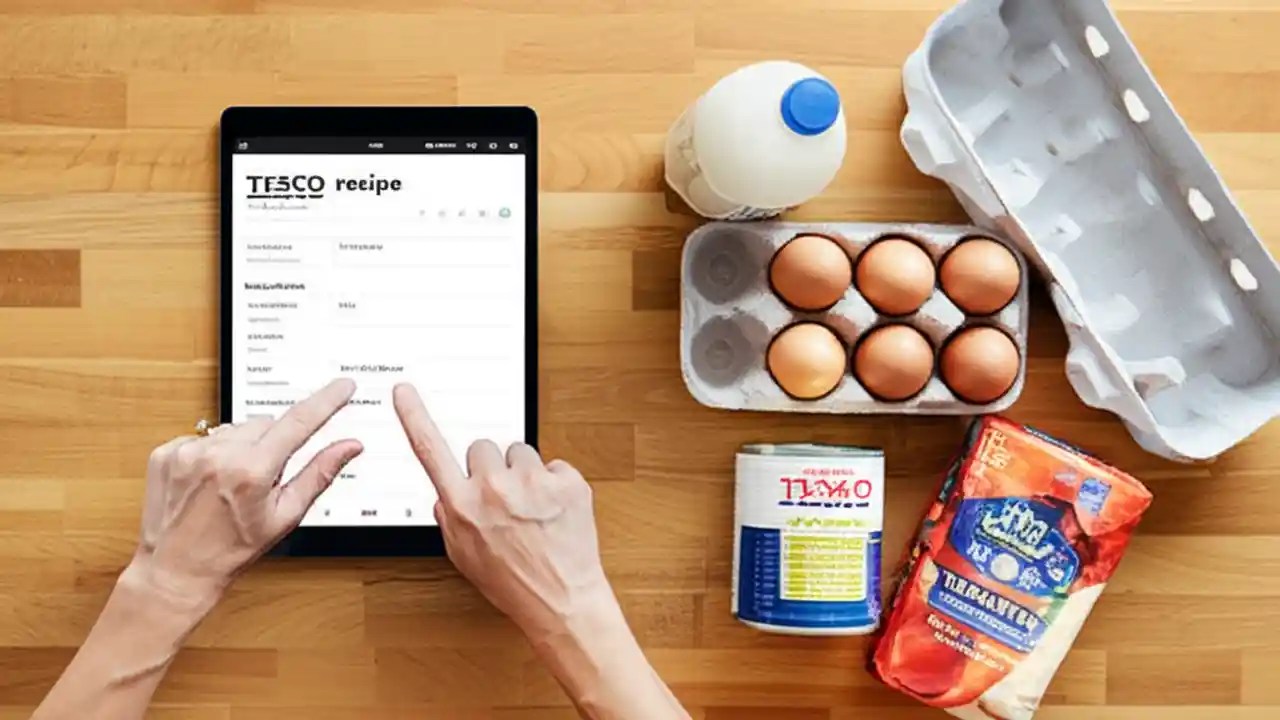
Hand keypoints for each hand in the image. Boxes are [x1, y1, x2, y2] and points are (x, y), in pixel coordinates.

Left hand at [126, 378, 363, 609]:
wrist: (178, 569)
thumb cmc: (231, 549)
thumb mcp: (285, 515)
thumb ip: (319, 474)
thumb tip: (349, 447)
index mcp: (251, 472)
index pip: (299, 422)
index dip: (326, 401)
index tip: (341, 387)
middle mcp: (218, 455)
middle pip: (266, 423)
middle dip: (273, 443)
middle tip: (264, 479)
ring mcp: (188, 451)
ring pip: (235, 428)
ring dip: (242, 446)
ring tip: (232, 482)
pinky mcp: (167, 452)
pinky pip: (204, 436)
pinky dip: (213, 452)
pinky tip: (210, 479)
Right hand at [391, 383, 609, 641]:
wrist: (561, 600)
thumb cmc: (512, 583)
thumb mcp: (463, 556)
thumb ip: (449, 518)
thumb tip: (445, 495)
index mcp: (461, 506)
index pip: (429, 450)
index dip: (414, 416)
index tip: (405, 391)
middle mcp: (492, 489)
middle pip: (483, 448)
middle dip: (491, 467)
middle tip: (505, 498)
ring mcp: (531, 482)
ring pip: (521, 453)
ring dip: (525, 475)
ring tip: (532, 509)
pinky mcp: (565, 481)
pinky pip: (555, 465)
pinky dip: (556, 485)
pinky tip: (555, 511)